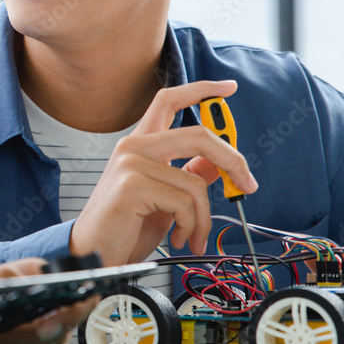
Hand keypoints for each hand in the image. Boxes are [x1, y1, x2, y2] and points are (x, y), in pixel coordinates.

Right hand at [70, 80, 256, 265]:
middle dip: (232, 159)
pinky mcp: (132, 185)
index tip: (228, 88)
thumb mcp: (165, 200)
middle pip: (198, 134)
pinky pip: (184, 203)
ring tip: (192, 235)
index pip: (169, 100)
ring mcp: (131, 164)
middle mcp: (133, 147)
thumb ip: (187, 175)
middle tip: (248, 184)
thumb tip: (218, 163)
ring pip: (196, 182)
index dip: (201, 90)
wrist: (96, 255)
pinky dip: (191, 227)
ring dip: (203, 218)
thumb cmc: (126, 229)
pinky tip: (178, 237)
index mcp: (140, 144)